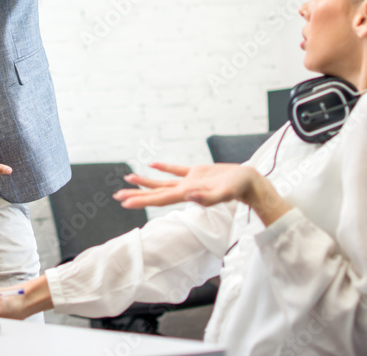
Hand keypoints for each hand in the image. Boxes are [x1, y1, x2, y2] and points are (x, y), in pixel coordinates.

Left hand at [114, 162, 258, 207]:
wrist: (250, 182)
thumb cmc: (239, 188)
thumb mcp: (224, 192)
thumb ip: (208, 197)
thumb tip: (189, 198)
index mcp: (187, 194)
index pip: (159, 199)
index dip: (141, 200)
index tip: (125, 202)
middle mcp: (185, 190)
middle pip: (156, 193)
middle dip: (136, 194)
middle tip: (117, 196)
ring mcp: (190, 181)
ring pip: (162, 182)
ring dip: (145, 181)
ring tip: (128, 178)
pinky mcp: (197, 173)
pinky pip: (176, 170)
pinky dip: (164, 167)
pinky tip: (152, 164)